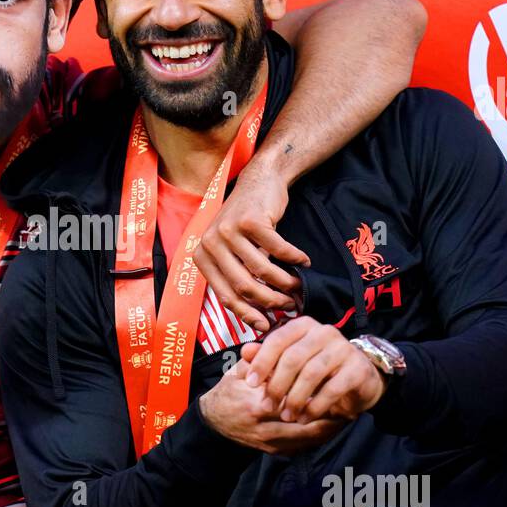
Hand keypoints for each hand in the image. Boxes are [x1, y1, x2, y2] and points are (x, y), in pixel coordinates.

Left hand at [194, 159, 308, 333]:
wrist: (259, 181)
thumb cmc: (248, 222)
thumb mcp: (233, 251)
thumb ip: (238, 277)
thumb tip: (257, 316)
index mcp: (203, 257)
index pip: (225, 296)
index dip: (247, 314)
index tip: (266, 325)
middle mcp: (210, 244)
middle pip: (244, 286)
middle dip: (271, 301)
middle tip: (289, 304)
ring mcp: (229, 231)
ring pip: (262, 271)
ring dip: (286, 282)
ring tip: (299, 285)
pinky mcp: (250, 220)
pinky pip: (277, 250)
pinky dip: (294, 258)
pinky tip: (303, 261)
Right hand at [199, 355, 345, 454]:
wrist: (213, 423)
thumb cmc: (228, 393)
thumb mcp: (239, 372)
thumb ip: (258, 359)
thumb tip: (273, 341)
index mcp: (256, 405)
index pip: (294, 399)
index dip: (316, 391)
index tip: (333, 380)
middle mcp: (265, 428)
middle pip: (308, 423)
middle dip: (330, 414)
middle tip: (350, 401)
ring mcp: (272, 442)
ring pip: (310, 437)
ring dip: (330, 427)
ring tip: (347, 414)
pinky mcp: (276, 451)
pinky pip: (305, 445)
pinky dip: (320, 435)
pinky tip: (333, 424)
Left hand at [243, 316, 384, 422]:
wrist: (360, 377)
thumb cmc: (318, 369)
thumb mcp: (290, 362)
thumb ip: (267, 357)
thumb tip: (245, 352)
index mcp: (304, 326)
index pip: (277, 340)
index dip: (262, 361)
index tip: (250, 383)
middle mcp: (324, 332)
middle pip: (293, 358)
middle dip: (277, 385)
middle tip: (267, 405)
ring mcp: (343, 349)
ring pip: (311, 373)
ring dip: (295, 398)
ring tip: (286, 415)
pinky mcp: (357, 368)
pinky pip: (332, 388)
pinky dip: (315, 406)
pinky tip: (305, 418)